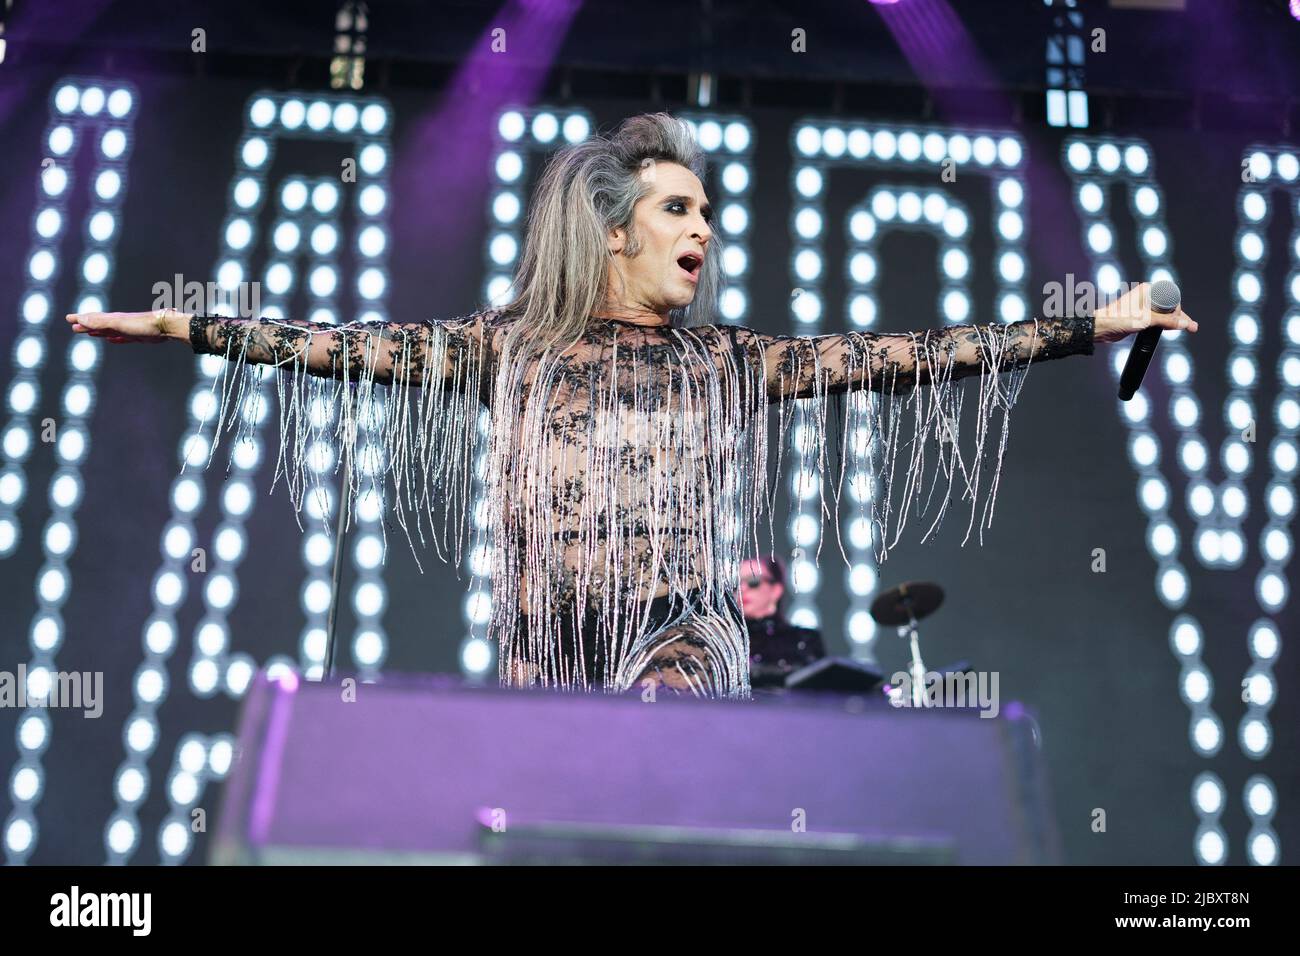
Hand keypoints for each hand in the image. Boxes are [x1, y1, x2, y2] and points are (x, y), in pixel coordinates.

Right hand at [65, 308, 185, 343]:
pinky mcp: (137, 337)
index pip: (92, 318)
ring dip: (97, 332)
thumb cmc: (142, 325)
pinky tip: (111, 340)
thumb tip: (81, 320)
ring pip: (108, 331)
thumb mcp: (117, 324)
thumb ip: (99, 322)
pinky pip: (121, 338)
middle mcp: (119, 323)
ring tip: (89, 332)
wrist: (165, 327)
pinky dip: (114, 338)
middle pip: (98, 324)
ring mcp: (128, 329)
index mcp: (113, 319)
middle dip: (86, 325)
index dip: (80, 319)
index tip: (69, 319)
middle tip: (73, 327)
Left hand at [1093, 282, 1197, 344]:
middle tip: (1189, 327)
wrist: (1100, 328)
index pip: (1171, 297)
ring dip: (1173, 321)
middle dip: (1178, 316)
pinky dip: (1165, 325)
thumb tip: (1185, 324)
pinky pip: (1157, 319)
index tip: (1181, 320)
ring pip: (1164, 313)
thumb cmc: (1119, 319)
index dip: (1178, 308)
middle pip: (1170, 305)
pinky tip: (1173, 329)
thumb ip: (1167, 322)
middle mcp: (1146, 296)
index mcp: (1148, 290)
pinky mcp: (1140, 316)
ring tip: (1189, 328)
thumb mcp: (1146, 319)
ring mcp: (1143, 307)